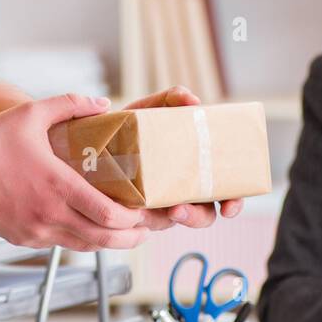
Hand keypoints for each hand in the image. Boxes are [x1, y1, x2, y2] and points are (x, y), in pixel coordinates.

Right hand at [0, 93, 176, 250]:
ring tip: (126, 233)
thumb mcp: (29, 115)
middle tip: (146, 230)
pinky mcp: (23, 238)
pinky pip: (61, 244)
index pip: (107, 213)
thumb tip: (103, 103)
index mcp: (56, 184)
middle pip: (103, 239)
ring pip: (84, 246)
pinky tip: (89, 228)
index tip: (145, 211)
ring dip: (109, 242)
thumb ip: (69, 104)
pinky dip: (81, 240)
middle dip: (131, 237)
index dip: (133, 219)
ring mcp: (36, 231)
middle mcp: (49, 214)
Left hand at [121, 84, 244, 228]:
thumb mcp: (150, 109)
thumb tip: (193, 100)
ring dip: (176, 219)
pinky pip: (146, 222)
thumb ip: (171, 99)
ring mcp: (157, 203)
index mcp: (192, 169)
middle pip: (204, 214)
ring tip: (171, 210)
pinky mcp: (134, 209)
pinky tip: (142, 210)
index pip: (222, 191)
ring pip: (175, 222)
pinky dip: (148, 218)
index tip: (230, 207)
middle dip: (201, 216)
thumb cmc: (127, 125)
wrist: (87, 136)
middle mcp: (179, 190)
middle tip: (188, 209)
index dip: (233, 202)